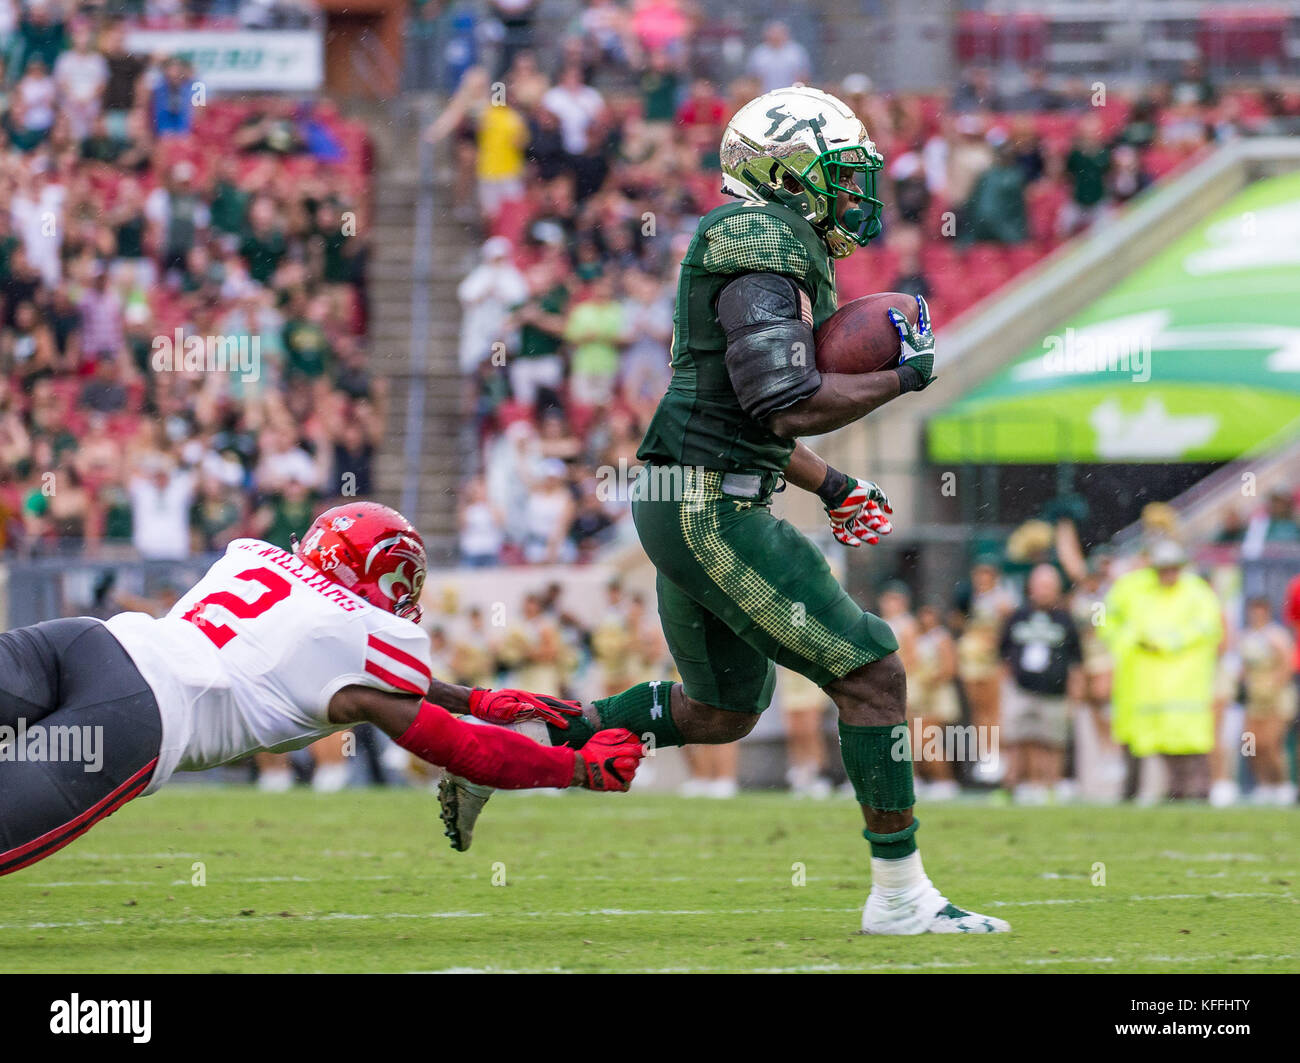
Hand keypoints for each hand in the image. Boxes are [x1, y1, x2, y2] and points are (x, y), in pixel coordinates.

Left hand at [467, 687, 583, 728]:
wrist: (479, 700)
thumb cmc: (488, 708)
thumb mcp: (499, 710)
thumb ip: (515, 709)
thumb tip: (533, 709)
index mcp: (525, 700)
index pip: (544, 710)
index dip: (556, 718)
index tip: (568, 725)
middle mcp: (529, 697)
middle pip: (552, 702)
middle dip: (567, 708)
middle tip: (581, 711)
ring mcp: (528, 697)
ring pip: (550, 700)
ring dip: (564, 703)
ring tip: (578, 706)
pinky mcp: (526, 700)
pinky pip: (544, 701)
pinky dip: (555, 703)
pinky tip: (559, 706)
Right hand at [574, 728, 643, 790]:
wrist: (580, 768)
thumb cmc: (591, 751)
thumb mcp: (603, 736)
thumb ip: (620, 734)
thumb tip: (633, 736)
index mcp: (625, 751)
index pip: (640, 750)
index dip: (640, 749)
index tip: (641, 750)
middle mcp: (628, 764)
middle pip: (636, 762)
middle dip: (629, 760)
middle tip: (616, 760)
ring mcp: (625, 776)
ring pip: (632, 773)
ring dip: (625, 771)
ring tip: (612, 769)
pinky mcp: (621, 786)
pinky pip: (626, 784)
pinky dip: (620, 781)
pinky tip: (611, 777)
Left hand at [825, 477, 892, 546]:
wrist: (837, 490)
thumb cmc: (855, 489)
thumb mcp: (873, 491)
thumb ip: (883, 499)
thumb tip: (889, 511)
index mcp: (862, 501)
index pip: (873, 513)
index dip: (881, 520)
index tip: (888, 527)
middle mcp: (854, 509)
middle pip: (866, 521)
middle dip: (876, 527)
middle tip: (886, 532)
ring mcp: (844, 516)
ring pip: (855, 529)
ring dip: (865, 536)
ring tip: (875, 541)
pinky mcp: (836, 521)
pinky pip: (839, 534)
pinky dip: (847, 541)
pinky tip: (857, 544)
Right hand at [888, 295, 935, 392]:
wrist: (916, 376)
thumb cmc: (914, 356)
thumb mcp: (907, 338)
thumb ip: (900, 324)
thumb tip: (892, 310)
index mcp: (928, 336)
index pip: (924, 317)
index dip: (921, 306)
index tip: (919, 298)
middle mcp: (928, 344)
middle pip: (923, 329)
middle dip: (919, 321)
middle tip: (915, 314)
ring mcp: (924, 354)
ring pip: (919, 340)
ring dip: (914, 335)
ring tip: (908, 332)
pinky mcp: (918, 362)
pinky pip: (913, 350)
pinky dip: (908, 346)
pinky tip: (903, 351)